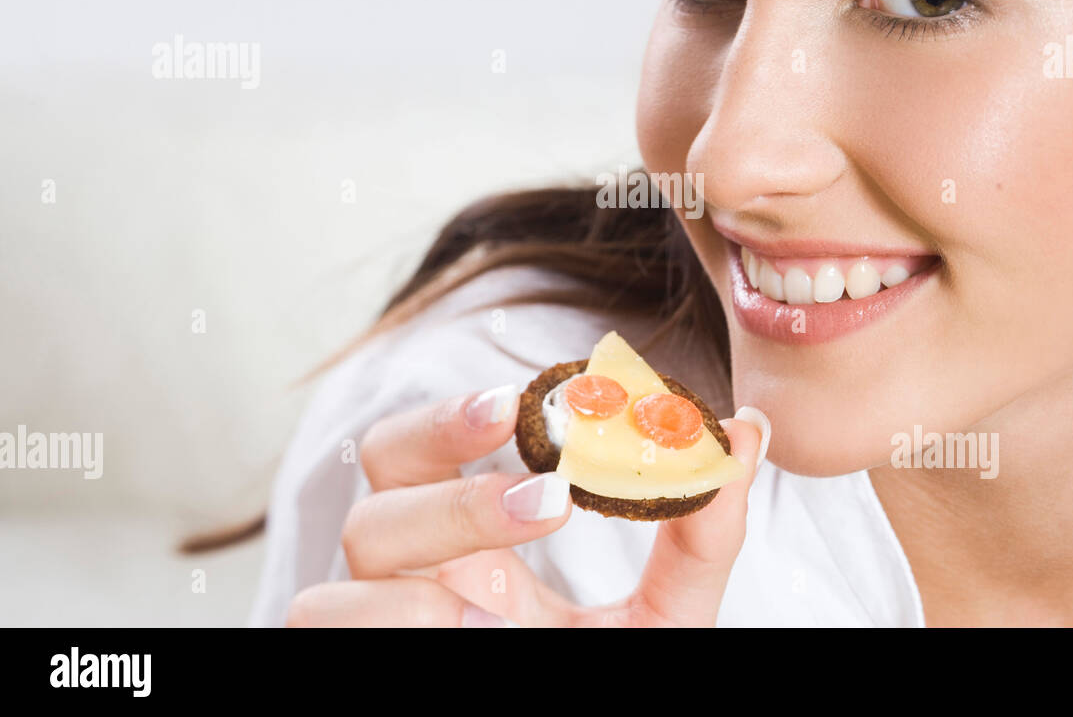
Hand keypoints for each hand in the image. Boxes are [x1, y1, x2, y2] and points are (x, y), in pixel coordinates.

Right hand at [286, 383, 767, 626]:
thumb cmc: (607, 679)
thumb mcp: (665, 617)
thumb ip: (701, 531)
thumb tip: (746, 429)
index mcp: (470, 549)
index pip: (417, 450)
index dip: (450, 417)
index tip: (524, 401)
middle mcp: (411, 586)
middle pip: (372, 498)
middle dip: (453, 487)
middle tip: (551, 498)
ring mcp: (381, 636)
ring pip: (329, 586)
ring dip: (412, 592)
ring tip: (495, 613)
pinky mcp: (358, 670)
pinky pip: (317, 632)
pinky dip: (386, 628)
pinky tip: (468, 633)